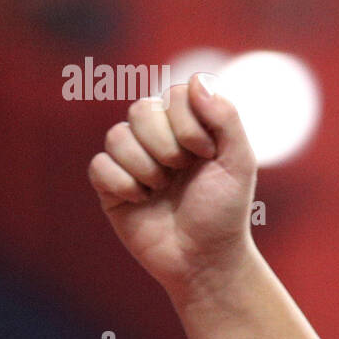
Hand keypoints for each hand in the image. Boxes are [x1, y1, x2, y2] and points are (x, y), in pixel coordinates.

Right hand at [87, 73, 258, 297]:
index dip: (187, 122)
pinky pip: (99, 165)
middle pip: (141, 109)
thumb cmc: (224, 212)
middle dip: (165, 145)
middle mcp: (160, 138)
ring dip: (145, 167)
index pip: (175, 94)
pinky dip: (124, 184)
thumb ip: (225, 117)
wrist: (204, 259)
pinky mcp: (110, 185)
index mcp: (191, 128)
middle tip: (182, 172)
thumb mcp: (238, 162)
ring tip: (162, 190)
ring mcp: (133, 161)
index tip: (206, 153)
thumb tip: (198, 79)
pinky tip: (141, 201)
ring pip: (117, 135)